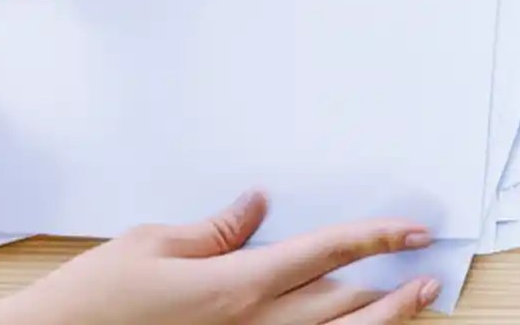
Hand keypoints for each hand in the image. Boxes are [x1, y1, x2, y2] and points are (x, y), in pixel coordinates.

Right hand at [0, 192, 439, 324]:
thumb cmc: (91, 302)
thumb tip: (256, 205)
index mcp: (236, 285)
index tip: (411, 230)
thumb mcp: (151, 245)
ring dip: (383, 322)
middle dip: (392, 287)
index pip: (327, 253)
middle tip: (428, 270)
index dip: (376, 237)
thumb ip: (215, 228)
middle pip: (344, 304)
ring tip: (416, 304)